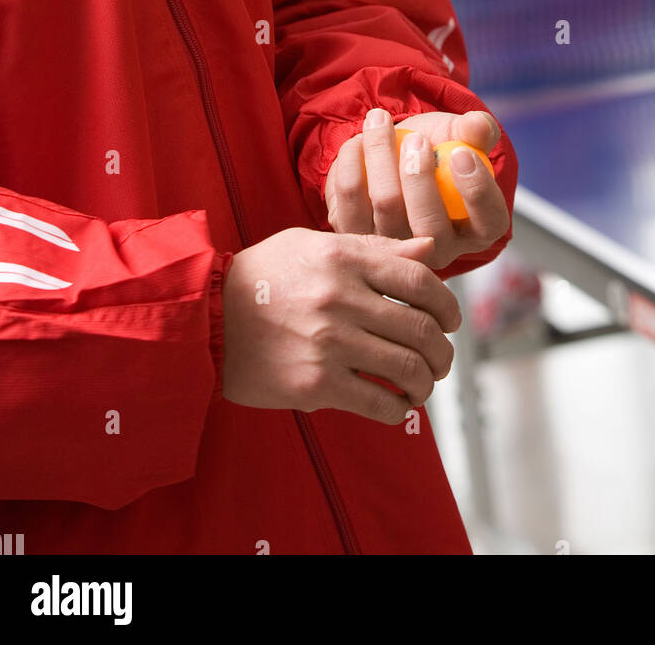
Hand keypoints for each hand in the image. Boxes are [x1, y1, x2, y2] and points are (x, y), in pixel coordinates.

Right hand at [221, 227, 460, 420]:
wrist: (204, 318)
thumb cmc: (262, 276)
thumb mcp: (315, 245)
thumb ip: (375, 248)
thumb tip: (431, 249)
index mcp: (344, 257)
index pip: (421, 279)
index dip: (447, 304)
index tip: (450, 320)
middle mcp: (340, 298)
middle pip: (422, 329)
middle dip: (443, 350)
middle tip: (441, 358)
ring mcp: (329, 343)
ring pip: (408, 369)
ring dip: (426, 382)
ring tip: (421, 384)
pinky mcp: (315, 385)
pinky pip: (379, 403)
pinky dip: (399, 409)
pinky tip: (397, 405)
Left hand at [325, 108, 509, 271]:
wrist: (398, 155)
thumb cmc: (438, 149)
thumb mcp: (462, 135)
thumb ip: (476, 129)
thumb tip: (475, 126)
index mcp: (478, 229)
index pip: (488, 220)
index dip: (476, 189)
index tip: (461, 153)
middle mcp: (437, 250)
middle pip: (428, 225)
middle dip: (419, 176)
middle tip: (415, 136)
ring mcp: (395, 249)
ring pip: (385, 205)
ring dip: (380, 154)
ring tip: (380, 120)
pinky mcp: (358, 236)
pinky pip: (349, 200)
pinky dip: (352, 163)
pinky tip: (359, 141)